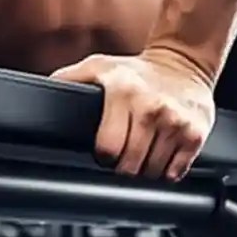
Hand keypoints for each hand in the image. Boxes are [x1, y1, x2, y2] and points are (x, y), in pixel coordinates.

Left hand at [52, 48, 216, 181]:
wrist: (185, 63)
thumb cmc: (137, 70)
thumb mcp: (99, 66)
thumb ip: (68, 79)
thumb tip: (41, 92)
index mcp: (122, 92)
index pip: (107, 148)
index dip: (103, 157)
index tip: (104, 153)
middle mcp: (150, 108)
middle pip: (129, 166)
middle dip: (123, 168)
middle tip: (124, 157)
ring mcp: (175, 122)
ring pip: (152, 173)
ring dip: (144, 170)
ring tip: (142, 153)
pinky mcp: (195, 134)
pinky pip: (175, 173)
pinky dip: (167, 171)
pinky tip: (162, 153)